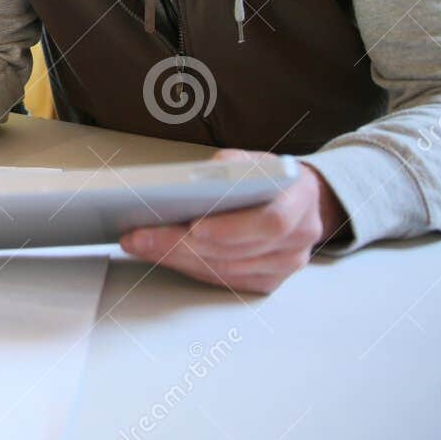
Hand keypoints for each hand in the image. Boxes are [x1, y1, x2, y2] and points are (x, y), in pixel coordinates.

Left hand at [118, 150, 348, 293]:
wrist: (300, 200)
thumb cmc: (270, 177)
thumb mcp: (255, 158)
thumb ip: (231, 166)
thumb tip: (192, 180)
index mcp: (299, 200)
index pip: (269, 222)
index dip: (230, 228)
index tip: (193, 226)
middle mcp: (298, 238)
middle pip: (236, 251)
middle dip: (182, 244)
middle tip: (141, 236)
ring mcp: (285, 264)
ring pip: (225, 270)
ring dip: (177, 258)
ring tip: (140, 242)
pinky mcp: (268, 281)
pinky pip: (223, 280)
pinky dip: (188, 267)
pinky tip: (160, 254)